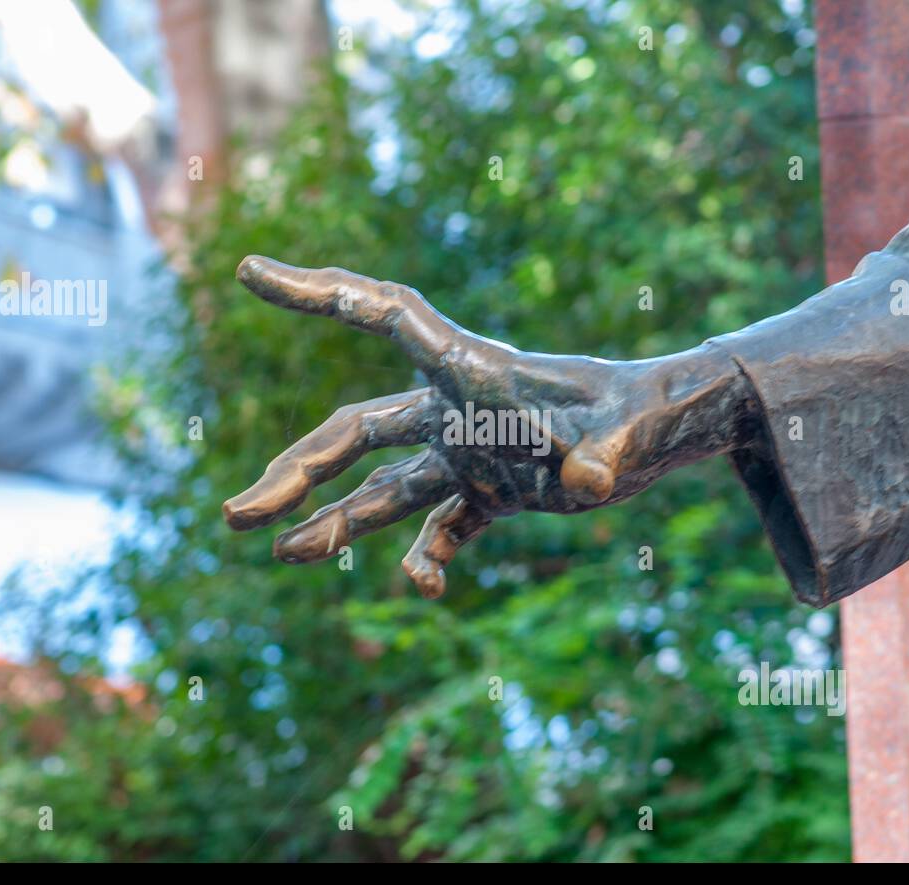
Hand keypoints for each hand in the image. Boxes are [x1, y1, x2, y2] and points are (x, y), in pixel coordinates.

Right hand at [222, 257, 749, 596]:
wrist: (670, 428)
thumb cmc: (650, 413)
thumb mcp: (630, 431)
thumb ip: (607, 449)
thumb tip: (589, 482)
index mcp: (473, 373)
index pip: (384, 314)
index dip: (317, 294)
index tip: (249, 270)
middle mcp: (454, 411)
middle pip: (353, 431)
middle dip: (295, 470)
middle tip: (238, 516)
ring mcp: (468, 453)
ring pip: (381, 488)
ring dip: (334, 522)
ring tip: (282, 553)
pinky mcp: (492, 492)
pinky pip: (442, 529)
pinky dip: (427, 560)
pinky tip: (424, 589)